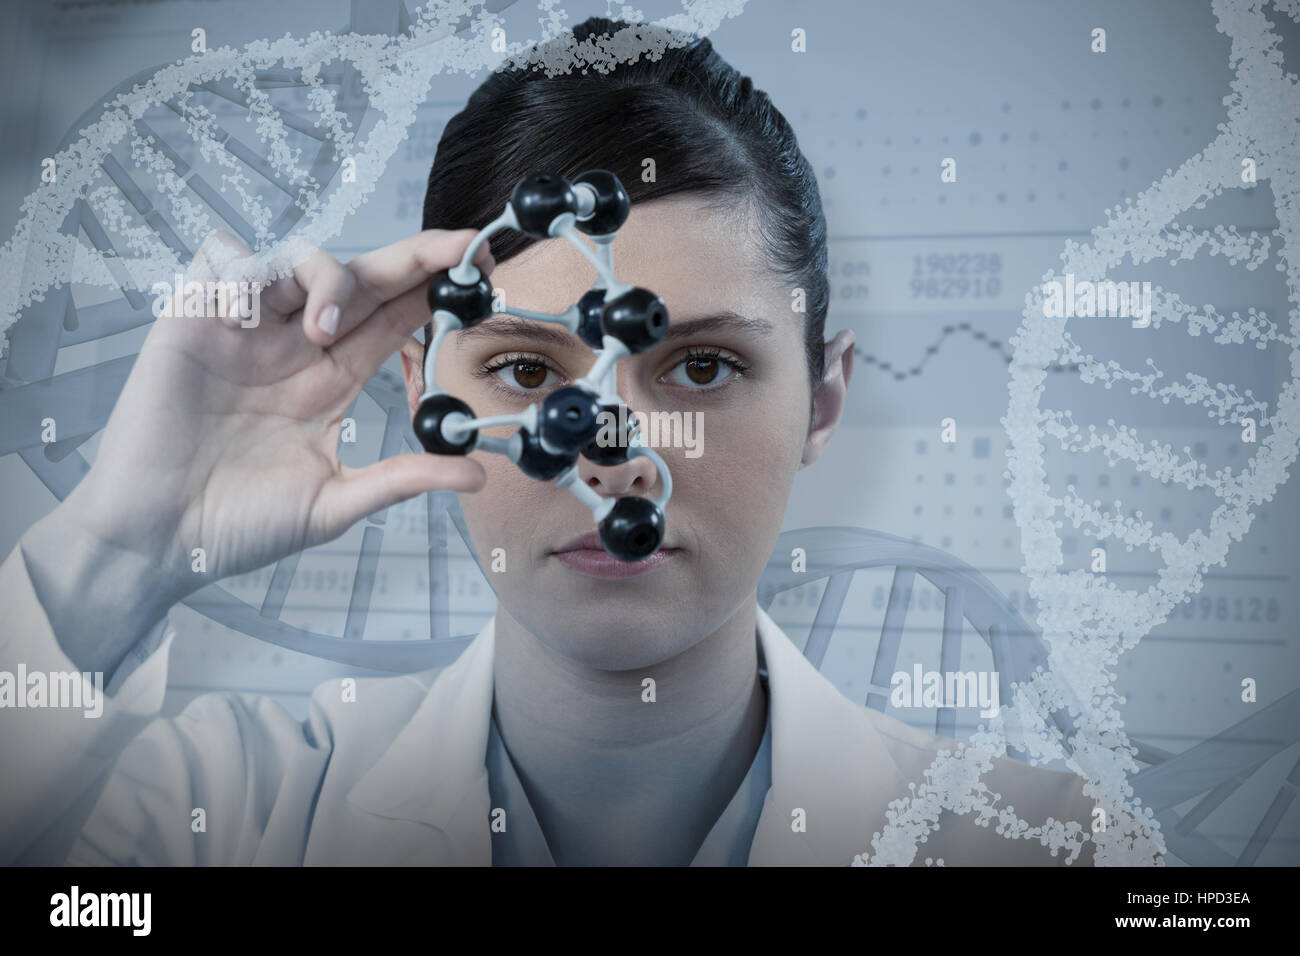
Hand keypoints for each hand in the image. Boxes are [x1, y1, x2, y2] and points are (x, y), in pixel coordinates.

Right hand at [61, 228, 492, 599]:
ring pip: (296, 258)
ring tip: (326, 332)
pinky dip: (241, 265)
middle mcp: (295, 347)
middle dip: (412, 256)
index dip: (435, 287)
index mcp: (332, 382)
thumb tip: (479, 476)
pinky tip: (246, 311)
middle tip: (455, 249)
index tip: (482, 266)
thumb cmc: (239, 525)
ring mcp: (245, 331)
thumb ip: (402, 480)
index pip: (393, 318)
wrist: (159, 539)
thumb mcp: (334, 503)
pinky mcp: (191, 322)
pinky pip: (218, 257)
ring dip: (325, 276)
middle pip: (361, 278)